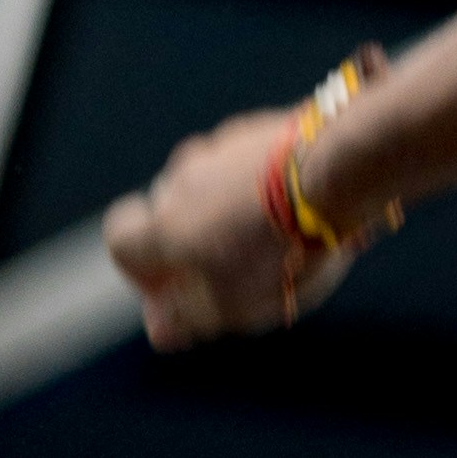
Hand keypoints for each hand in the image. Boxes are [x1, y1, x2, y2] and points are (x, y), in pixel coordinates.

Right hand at [105, 107, 336, 348]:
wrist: (338, 172)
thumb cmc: (281, 246)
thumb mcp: (232, 302)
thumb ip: (188, 317)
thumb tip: (161, 330)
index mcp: (163, 224)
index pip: (118, 240)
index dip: (139, 272)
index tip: (174, 289)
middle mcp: (180, 178)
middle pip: (170, 215)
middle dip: (194, 245)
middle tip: (239, 271)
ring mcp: (220, 147)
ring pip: (211, 188)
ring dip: (231, 214)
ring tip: (280, 239)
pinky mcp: (260, 128)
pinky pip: (249, 167)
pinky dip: (263, 188)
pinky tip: (301, 207)